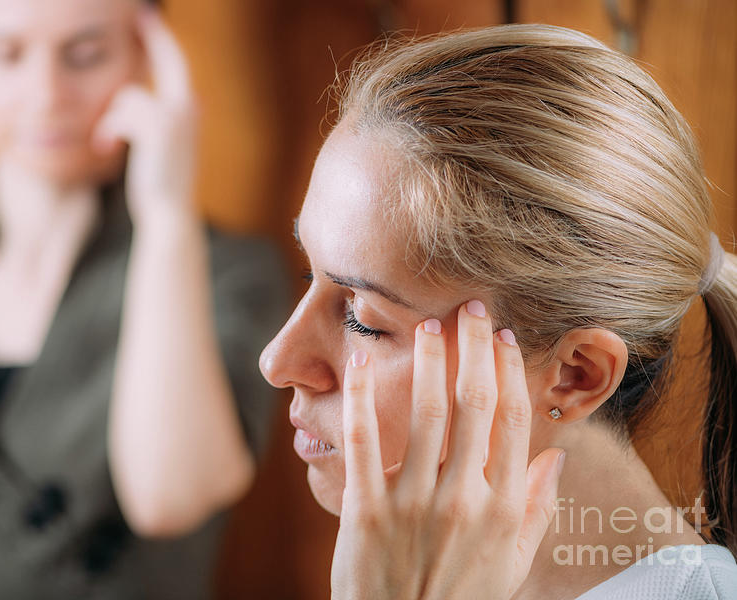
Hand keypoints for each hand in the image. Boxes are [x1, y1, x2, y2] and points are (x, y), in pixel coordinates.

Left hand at [92, 6, 197, 221]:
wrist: (168, 215)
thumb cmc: (159, 186)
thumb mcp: (159, 149)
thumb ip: (154, 121)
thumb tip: (131, 101)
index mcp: (190, 112)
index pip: (178, 67)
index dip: (163, 41)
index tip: (149, 19)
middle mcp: (188, 108)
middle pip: (170, 59)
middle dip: (156, 35)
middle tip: (142, 14)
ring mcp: (175, 117)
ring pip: (128, 97)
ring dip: (111, 121)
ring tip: (107, 145)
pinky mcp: (156, 128)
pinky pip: (119, 115)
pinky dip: (107, 132)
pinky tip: (106, 150)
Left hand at [331, 300, 565, 599]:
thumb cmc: (461, 598)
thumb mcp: (514, 563)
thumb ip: (538, 509)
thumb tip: (556, 455)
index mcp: (502, 507)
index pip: (511, 421)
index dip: (509, 372)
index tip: (504, 339)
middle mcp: (463, 498)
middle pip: (473, 404)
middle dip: (474, 348)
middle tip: (470, 308)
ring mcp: (413, 503)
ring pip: (425, 413)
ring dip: (428, 361)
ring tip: (427, 325)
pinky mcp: (366, 510)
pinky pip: (363, 441)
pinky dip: (360, 397)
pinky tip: (357, 362)